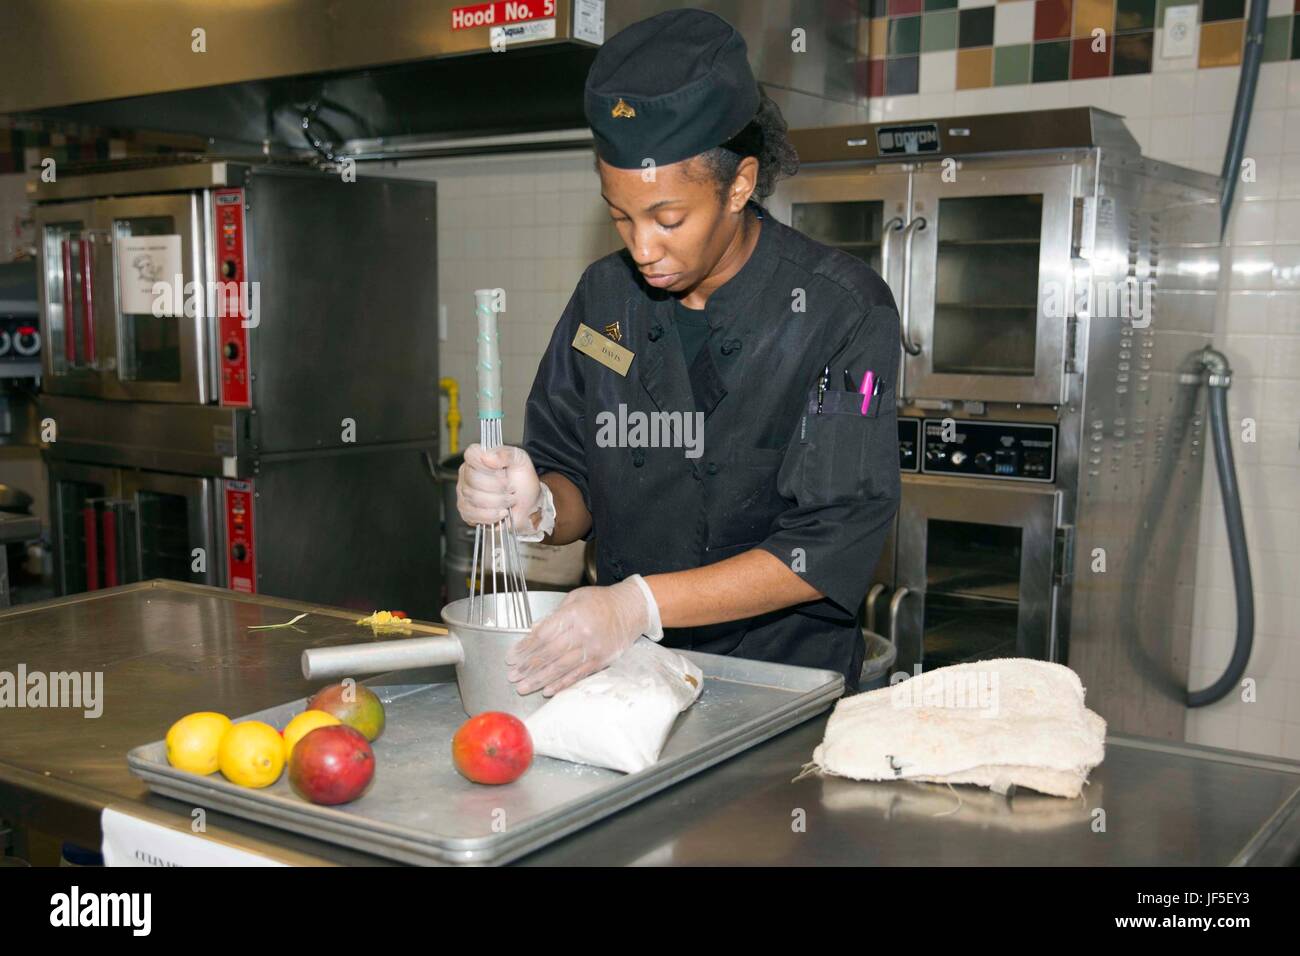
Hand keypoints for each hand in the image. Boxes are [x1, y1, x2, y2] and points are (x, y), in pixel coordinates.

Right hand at [457, 443, 541, 527]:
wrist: (530, 504)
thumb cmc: (523, 481)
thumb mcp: (520, 460)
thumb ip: (505, 453)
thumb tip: (487, 456)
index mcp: (479, 458)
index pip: (471, 454)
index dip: (485, 463)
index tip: (501, 470)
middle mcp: (468, 475)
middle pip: (472, 479)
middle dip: (497, 486)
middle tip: (510, 488)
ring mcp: (465, 494)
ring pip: (473, 498)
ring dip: (498, 501)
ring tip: (509, 500)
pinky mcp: (467, 512)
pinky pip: (472, 514)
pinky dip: (491, 515)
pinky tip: (502, 512)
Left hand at [505, 578, 651, 695]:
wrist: (632, 609)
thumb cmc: (601, 601)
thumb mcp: (575, 599)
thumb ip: (554, 616)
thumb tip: (534, 631)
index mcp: (573, 615)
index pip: (543, 635)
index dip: (525, 648)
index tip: (512, 657)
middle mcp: (583, 633)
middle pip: (549, 654)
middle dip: (528, 667)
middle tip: (512, 676)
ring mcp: (593, 649)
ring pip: (561, 668)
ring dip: (539, 680)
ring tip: (523, 687)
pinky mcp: (601, 661)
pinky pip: (577, 675)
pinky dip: (561, 684)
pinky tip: (547, 690)